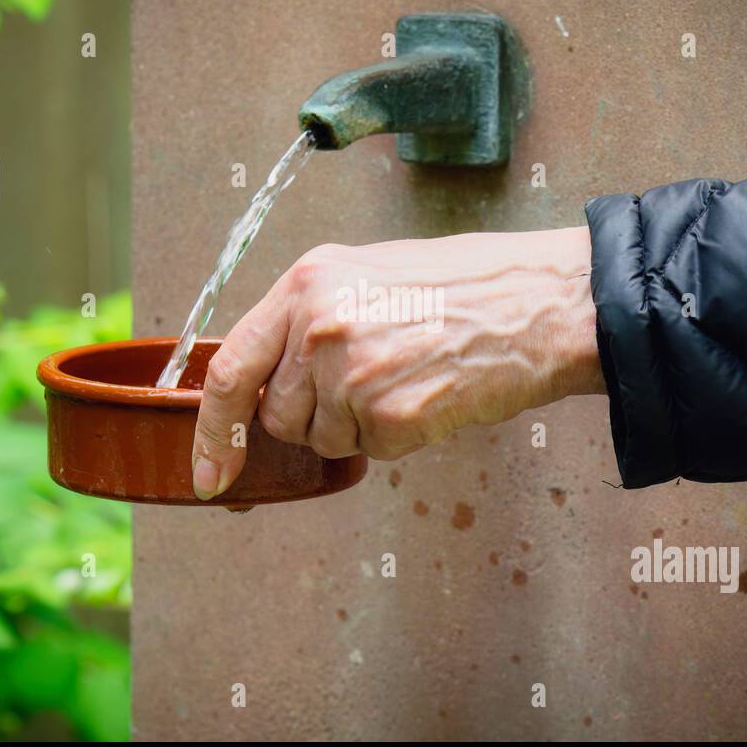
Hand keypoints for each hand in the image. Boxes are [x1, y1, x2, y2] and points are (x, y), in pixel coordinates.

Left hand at [190, 226, 604, 499]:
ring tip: (407, 377)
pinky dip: (398, 437)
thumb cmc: (461, 287)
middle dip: (314, 418)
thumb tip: (272, 380)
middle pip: (279, 415)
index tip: (209, 470)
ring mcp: (352, 373)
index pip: (231, 369)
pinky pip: (371, 451)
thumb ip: (308, 319)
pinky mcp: (390, 416)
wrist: (537, 302)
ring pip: (324, 440)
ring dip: (359, 427)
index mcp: (306, 283)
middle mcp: (318, 326)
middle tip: (370, 384)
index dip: (213, 428)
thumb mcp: (365, 275)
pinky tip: (429, 395)